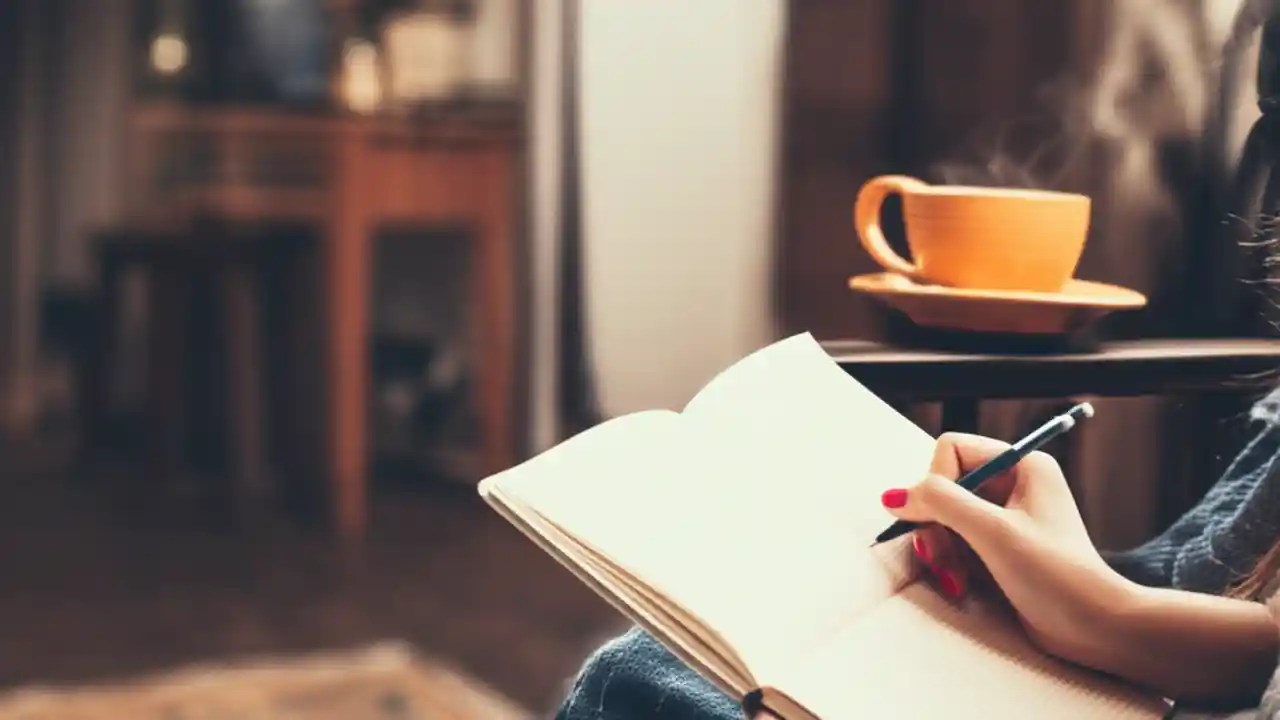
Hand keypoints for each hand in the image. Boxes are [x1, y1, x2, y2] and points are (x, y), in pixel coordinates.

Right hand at [879, 432, 1132, 667]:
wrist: (1095, 627)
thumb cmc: (1056, 575)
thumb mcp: (993, 532)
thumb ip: (941, 503)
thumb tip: (894, 496)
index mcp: (1021, 465)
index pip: (951, 451)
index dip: (936, 483)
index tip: (935, 520)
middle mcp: (1012, 485)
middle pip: (943, 488)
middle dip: (935, 525)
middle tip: (939, 558)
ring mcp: (1005, 518)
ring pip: (944, 518)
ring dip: (941, 550)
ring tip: (953, 578)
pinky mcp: (1000, 548)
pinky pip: (956, 542)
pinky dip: (951, 563)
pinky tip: (960, 585)